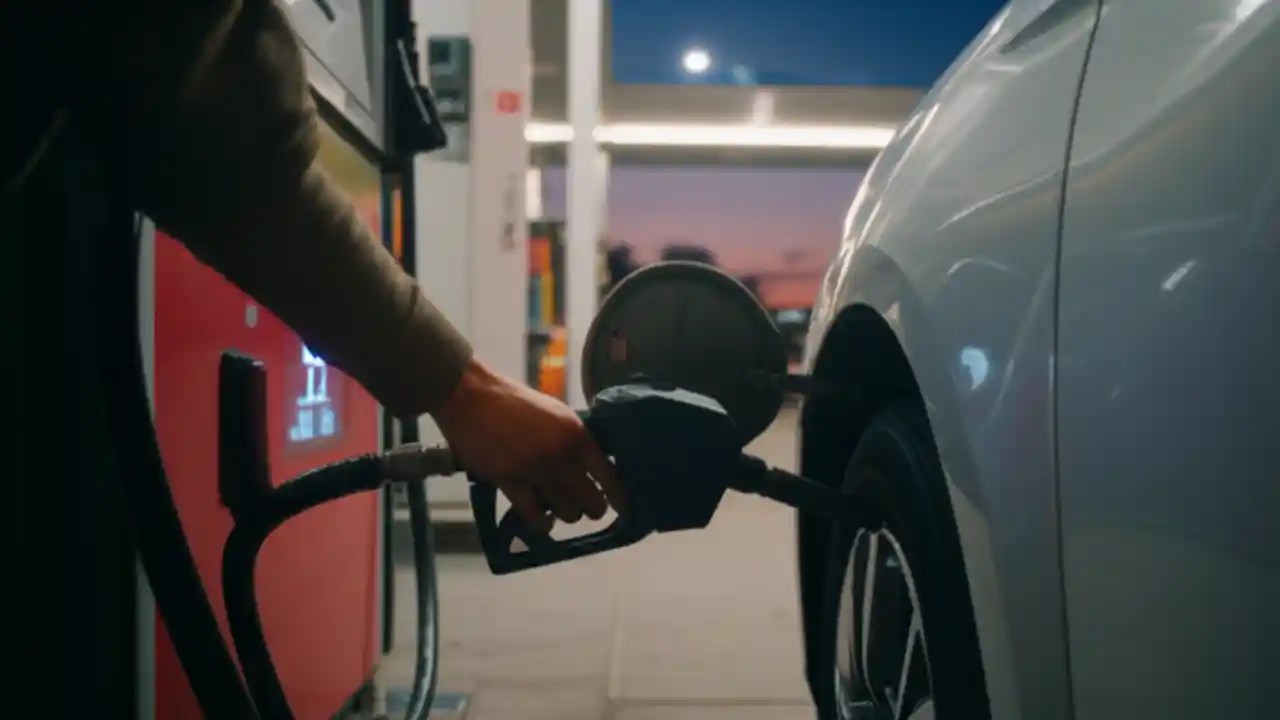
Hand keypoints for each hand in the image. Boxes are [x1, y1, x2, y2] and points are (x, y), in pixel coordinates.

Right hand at [431, 359, 624, 533]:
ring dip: (566, 514)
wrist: (472, 397)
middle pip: (592, 501)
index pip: (609, 474)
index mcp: (576, 433)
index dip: (620, 497)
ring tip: (560, 507)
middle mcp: (561, 454)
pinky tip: (543, 520)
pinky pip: (536, 517)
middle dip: (593, 509)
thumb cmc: (515, 402)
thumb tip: (596, 467)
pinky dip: (543, 523)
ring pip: (567, 512)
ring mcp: (535, 470)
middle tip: (587, 508)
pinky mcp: (510, 482)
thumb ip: (576, 439)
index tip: (624, 509)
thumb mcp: (557, 413)